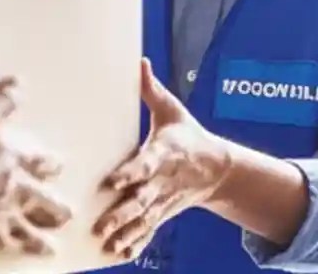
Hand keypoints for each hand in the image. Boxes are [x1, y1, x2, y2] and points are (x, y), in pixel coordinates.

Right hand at [0, 77, 73, 255]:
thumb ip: (2, 102)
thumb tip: (19, 82)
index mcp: (19, 159)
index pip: (43, 161)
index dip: (52, 163)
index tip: (59, 165)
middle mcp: (19, 190)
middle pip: (45, 199)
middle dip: (58, 206)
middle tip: (70, 212)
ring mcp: (6, 216)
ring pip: (33, 228)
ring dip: (44, 235)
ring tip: (54, 247)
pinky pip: (8, 246)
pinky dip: (18, 251)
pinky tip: (21, 255)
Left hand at [93, 59, 232, 260]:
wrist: (217, 167)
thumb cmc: (188, 134)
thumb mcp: (172, 110)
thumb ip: (150, 90)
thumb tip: (139, 62)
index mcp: (165, 152)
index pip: (146, 164)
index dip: (131, 173)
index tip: (113, 182)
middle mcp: (164, 180)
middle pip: (142, 199)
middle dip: (122, 213)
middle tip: (100, 225)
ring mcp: (164, 200)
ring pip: (144, 220)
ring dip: (125, 232)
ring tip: (105, 243)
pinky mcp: (163, 212)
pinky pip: (149, 231)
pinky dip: (136, 244)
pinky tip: (119, 255)